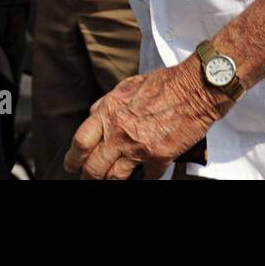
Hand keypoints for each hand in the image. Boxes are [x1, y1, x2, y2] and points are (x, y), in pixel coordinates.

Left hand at [64, 59, 225, 179]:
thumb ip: (107, 103)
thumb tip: (95, 113)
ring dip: (111, 180)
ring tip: (111, 181)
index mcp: (109, 112)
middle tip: (87, 179)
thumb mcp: (126, 86)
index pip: (81, 141)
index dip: (73, 157)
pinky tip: (146, 176)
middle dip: (88, 176)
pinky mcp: (159, 157)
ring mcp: (138, 147)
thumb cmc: (164, 84)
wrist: (193, 89)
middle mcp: (119, 132)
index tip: (71, 164)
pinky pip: (148, 177)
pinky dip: (147, 178)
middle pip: (94, 165)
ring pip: (115, 176)